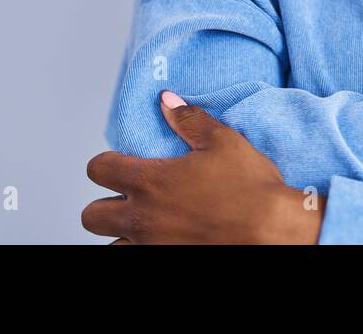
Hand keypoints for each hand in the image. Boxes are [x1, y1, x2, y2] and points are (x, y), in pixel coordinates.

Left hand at [81, 91, 324, 243]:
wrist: (271, 231)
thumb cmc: (249, 188)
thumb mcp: (223, 142)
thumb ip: (189, 120)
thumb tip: (167, 101)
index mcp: (151, 182)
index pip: (98, 170)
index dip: (105, 162)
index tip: (120, 162)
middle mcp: (143, 219)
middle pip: (90, 216)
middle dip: (104, 204)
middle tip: (128, 196)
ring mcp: (153, 246)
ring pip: (111, 246)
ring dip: (122, 234)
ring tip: (146, 223)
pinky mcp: (166, 261)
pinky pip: (137, 259)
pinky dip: (144, 248)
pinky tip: (164, 238)